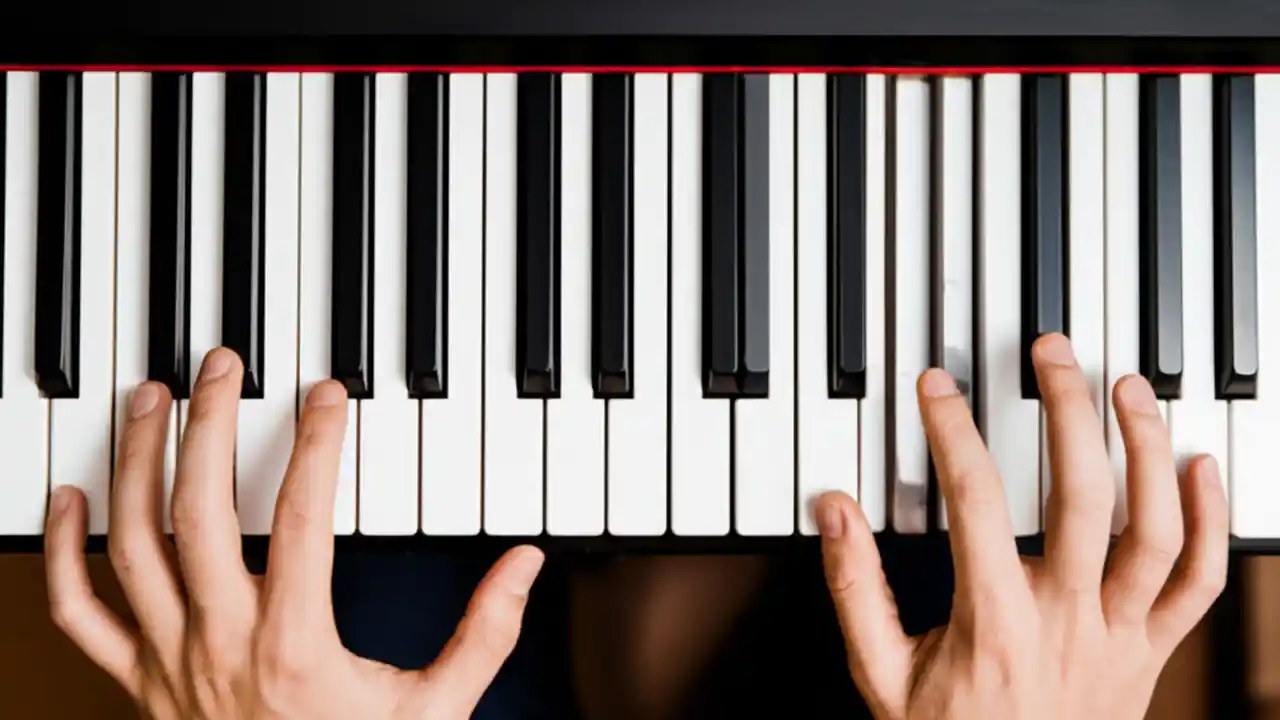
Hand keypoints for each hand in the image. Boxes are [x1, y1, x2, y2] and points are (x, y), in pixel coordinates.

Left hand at [44, 348, 544, 719]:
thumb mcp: (437, 712)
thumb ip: (484, 635)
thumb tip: (523, 564)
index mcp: (296, 646)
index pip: (303, 518)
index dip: (317, 444)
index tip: (327, 393)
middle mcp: (222, 644)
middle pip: (199, 513)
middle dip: (209, 425)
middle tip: (220, 366)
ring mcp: (170, 661)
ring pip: (134, 545)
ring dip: (136, 463)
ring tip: (148, 398)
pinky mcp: (139, 682)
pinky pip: (81, 614)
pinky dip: (65, 554)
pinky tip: (70, 498)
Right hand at [814, 333, 1227, 719]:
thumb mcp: (880, 676)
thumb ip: (853, 589)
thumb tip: (833, 511)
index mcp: (994, 624)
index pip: (977, 502)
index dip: (954, 431)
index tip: (938, 386)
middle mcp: (1067, 622)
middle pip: (1081, 497)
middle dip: (1066, 409)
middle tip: (1051, 353)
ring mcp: (1121, 636)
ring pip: (1155, 530)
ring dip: (1147, 449)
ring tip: (1128, 388)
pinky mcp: (1153, 650)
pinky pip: (1200, 583)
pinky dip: (1212, 521)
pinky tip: (1200, 464)